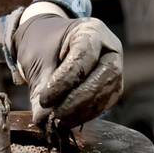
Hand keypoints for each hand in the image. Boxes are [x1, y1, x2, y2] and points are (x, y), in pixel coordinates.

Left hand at [14, 10, 123, 129]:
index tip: (45, 100)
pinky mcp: (113, 87)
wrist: (50, 44)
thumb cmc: (44, 46)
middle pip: (103, 76)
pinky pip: (105, 103)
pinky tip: (69, 121)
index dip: (64, 81)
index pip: (83, 57)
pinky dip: (86, 114)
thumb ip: (42, 87)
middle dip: (78, 100)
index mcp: (92, 31)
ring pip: (107, 93)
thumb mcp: (38, 60)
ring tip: (59, 121)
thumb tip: (43, 119)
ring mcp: (115, 68)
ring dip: (82, 111)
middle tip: (55, 115)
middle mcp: (110, 49)